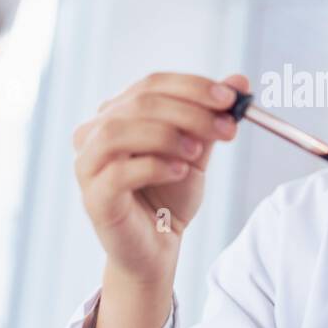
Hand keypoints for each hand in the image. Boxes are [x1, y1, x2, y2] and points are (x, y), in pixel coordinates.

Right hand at [72, 72, 246, 285]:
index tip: (231, 97)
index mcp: (118, 113)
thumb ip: (211, 116)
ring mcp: (88, 164)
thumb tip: (239, 79)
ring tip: (197, 153)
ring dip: (167, 135)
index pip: (153, 84)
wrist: (157, 248)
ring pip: (120, 131)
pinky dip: (154, 166)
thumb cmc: (169, 197)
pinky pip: (118, 172)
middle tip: (226, 128)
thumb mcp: (196, 151)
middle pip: (140, 103)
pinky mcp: (93, 197)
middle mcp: (95, 132)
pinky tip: (180, 172)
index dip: (193, 87)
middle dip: (190, 112)